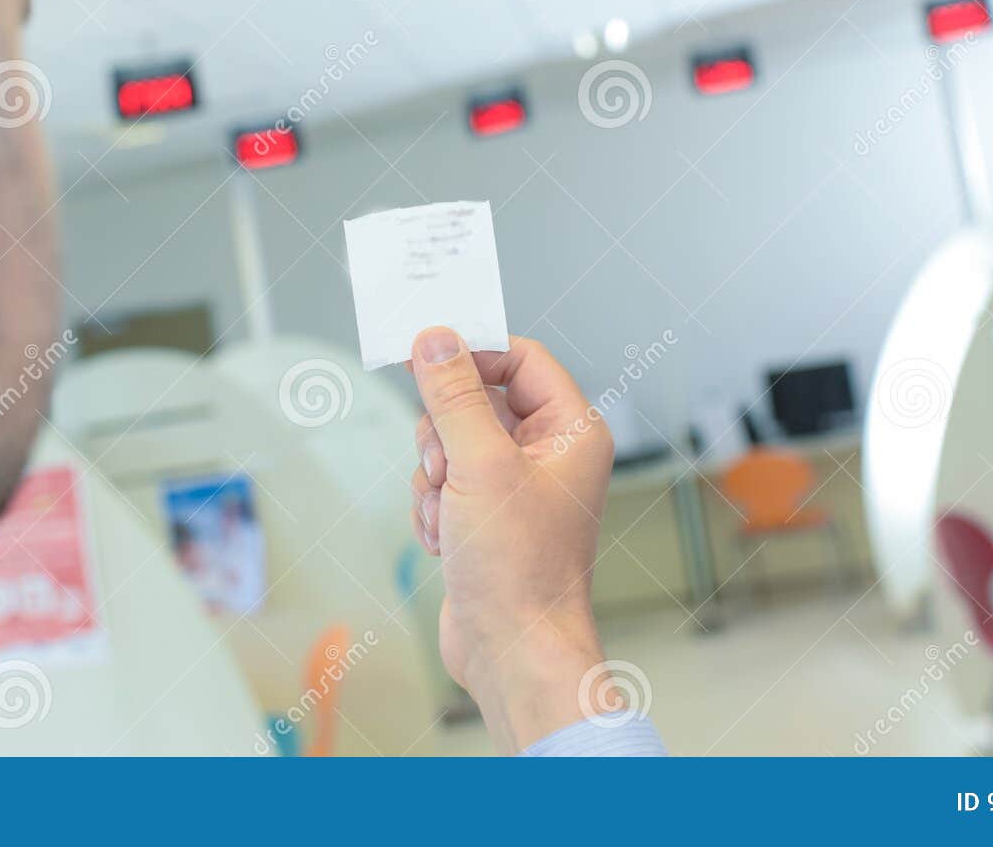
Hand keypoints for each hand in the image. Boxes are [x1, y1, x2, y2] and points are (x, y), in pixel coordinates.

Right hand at [407, 326, 615, 751]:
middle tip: (446, 467)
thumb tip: (435, 339)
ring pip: (451, 443)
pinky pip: (443, 483)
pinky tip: (444, 540)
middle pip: (475, 399)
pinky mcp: (487, 517)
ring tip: (449, 515)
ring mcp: (516, 487)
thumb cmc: (519, 567)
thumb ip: (454, 395)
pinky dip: (432, 508)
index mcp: (570, 430)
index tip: (422, 355)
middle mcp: (549, 454)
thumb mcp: (479, 464)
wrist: (512, 652)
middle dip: (444, 433)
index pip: (518, 358)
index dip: (471, 354)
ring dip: (434, 477)